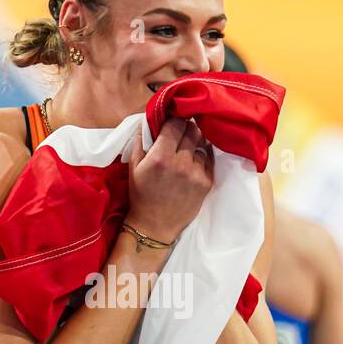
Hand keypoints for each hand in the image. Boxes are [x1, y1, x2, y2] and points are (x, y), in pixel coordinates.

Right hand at [125, 117, 213, 243]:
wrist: (155, 225)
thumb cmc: (141, 194)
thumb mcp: (133, 166)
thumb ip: (141, 139)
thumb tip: (149, 119)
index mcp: (160, 156)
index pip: (176, 124)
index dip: (175, 118)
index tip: (173, 119)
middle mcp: (180, 162)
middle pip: (192, 130)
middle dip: (186, 127)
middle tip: (182, 131)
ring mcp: (196, 173)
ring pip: (201, 144)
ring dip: (194, 143)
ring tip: (186, 150)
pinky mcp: (206, 182)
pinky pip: (209, 159)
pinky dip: (202, 156)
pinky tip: (193, 161)